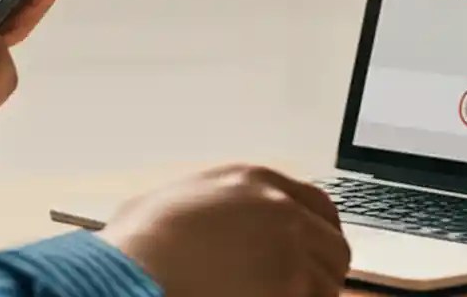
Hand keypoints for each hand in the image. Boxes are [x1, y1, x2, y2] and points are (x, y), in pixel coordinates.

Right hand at [101, 165, 351, 296]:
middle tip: (297, 290)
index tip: (310, 255)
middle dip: (320, 271)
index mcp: (253, 181)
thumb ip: (197, 205)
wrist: (134, 273)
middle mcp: (281, 209)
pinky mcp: (292, 288)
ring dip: (307, 295)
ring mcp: (291, 251)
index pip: (316, 205)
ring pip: (327, 283)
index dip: (316, 234)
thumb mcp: (164, 202)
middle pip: (333, 245)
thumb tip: (182, 221)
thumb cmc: (136, 245)